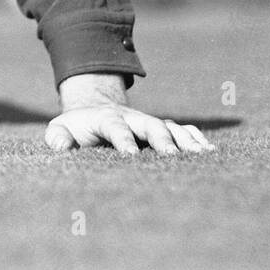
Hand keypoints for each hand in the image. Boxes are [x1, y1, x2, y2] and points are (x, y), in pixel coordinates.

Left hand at [46, 73, 214, 154]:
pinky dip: (197, 139)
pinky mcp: (163, 130)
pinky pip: (184, 131)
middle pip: (151, 125)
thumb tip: (61, 146)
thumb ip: (58, 137)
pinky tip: (212, 152)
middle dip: (162, 139)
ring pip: (172, 127)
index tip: (131, 155)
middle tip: (171, 156)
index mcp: (106, 119)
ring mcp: (150, 123)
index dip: (123, 140)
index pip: (115, 128)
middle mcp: (133, 119)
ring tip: (203, 155)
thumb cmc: (76, 129)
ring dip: (186, 140)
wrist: (95, 113)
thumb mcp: (61, 129)